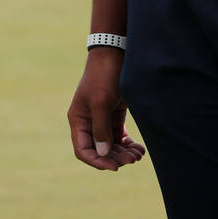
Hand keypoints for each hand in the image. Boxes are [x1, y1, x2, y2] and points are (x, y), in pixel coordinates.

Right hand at [67, 48, 145, 171]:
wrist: (116, 51)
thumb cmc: (104, 75)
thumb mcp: (101, 101)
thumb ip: (101, 129)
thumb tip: (102, 154)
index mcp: (79, 119)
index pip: (83, 150)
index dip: (97, 161)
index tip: (114, 167)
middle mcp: (88, 121)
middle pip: (99, 149)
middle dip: (115, 157)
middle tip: (132, 159)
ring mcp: (102, 117)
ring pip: (111, 144)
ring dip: (123, 152)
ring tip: (138, 155)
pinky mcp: (114, 112)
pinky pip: (119, 135)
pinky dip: (127, 143)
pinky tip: (139, 149)